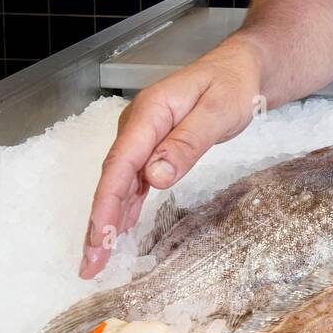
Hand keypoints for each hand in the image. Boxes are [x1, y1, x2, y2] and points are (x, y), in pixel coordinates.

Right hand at [80, 32, 263, 277]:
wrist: (242, 68)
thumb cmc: (233, 84)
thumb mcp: (218, 112)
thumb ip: (187, 144)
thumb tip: (155, 177)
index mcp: (150, 113)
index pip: (120, 165)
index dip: (106, 204)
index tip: (99, 238)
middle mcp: (138, 125)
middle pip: (112, 178)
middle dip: (98, 222)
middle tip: (90, 264)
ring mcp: (144, 136)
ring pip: (120, 183)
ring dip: (107, 220)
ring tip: (97, 258)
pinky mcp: (153, 146)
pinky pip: (134, 180)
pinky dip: (125, 206)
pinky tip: (119, 230)